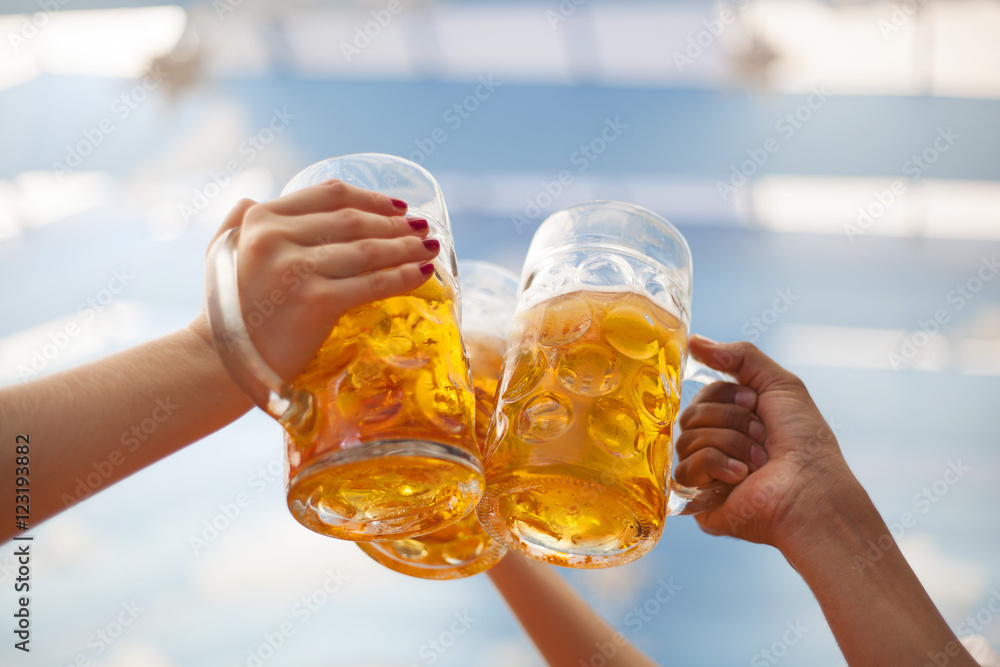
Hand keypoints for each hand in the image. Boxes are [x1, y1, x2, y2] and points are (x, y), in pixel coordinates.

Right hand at [195, 180, 439, 380]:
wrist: (218, 365)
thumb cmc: (226, 313)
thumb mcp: (222, 254)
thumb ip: (238, 221)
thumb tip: (255, 197)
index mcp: (261, 219)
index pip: (329, 196)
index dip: (371, 199)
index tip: (398, 207)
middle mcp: (276, 237)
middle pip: (355, 221)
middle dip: (396, 225)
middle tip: (423, 229)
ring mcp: (296, 269)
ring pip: (368, 251)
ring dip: (406, 248)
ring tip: (429, 248)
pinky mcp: (315, 302)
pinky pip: (371, 284)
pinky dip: (403, 277)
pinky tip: (423, 275)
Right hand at [674, 336, 858, 550]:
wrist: (811, 489)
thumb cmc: (805, 441)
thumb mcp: (779, 384)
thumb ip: (738, 355)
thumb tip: (692, 340)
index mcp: (733, 422)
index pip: (703, 395)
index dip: (728, 396)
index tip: (756, 405)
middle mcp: (716, 446)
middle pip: (691, 414)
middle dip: (730, 420)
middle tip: (762, 436)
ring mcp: (706, 475)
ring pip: (686, 438)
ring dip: (729, 443)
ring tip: (757, 461)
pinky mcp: (698, 500)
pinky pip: (684, 469)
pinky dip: (716, 465)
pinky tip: (740, 477)